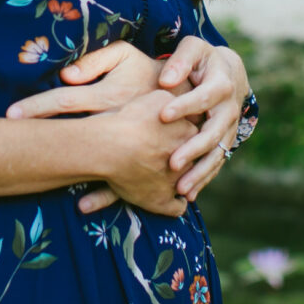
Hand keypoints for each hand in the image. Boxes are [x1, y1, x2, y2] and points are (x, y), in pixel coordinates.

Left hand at [7, 39, 195, 211]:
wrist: (192, 95)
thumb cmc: (151, 73)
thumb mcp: (125, 57)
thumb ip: (96, 61)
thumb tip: (66, 75)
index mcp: (109, 97)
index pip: (66, 100)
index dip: (38, 107)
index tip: (11, 114)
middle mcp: (117, 124)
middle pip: (74, 136)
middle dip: (44, 144)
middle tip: (12, 144)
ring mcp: (132, 149)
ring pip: (99, 168)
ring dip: (72, 176)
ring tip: (37, 181)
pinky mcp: (146, 166)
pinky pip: (122, 185)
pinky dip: (104, 196)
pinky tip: (83, 206)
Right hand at [89, 90, 195, 217]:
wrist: (109, 144)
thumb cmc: (130, 119)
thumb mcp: (158, 97)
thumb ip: (174, 100)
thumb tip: (180, 101)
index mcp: (190, 133)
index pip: (194, 136)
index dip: (181, 136)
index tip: (170, 136)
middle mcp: (188, 159)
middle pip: (191, 159)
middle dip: (183, 159)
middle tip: (168, 156)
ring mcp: (177, 182)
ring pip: (186, 182)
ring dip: (180, 182)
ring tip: (165, 178)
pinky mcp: (163, 201)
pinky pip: (177, 206)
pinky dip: (174, 204)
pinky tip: (168, 198)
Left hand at [160, 40, 251, 201]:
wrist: (228, 73)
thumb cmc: (202, 59)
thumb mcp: (193, 49)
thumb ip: (180, 60)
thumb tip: (166, 80)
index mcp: (221, 85)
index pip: (203, 97)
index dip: (184, 106)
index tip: (162, 115)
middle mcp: (229, 111)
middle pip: (212, 133)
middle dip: (193, 149)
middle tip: (172, 163)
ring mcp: (229, 130)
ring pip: (216, 154)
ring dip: (199, 172)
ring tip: (180, 189)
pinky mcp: (225, 143)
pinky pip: (216, 164)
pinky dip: (204, 179)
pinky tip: (189, 195)